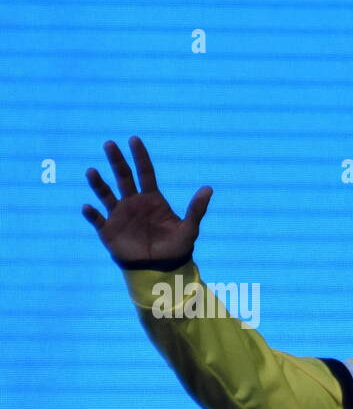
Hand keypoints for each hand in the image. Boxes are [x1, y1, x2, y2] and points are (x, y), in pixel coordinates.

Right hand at [82, 136, 211, 265]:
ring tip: (92, 172)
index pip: (145, 172)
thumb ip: (197, 209)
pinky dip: (91, 213)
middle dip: (116, 160)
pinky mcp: (108, 230)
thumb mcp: (189, 228)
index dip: (140, 156)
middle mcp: (134, 202)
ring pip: (105, 194)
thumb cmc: (176, 247)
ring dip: (98, 183)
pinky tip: (88, 207)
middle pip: (123, 176)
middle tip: (110, 144)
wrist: (162, 269)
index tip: (134, 139)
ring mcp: (120, 215)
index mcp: (152, 199)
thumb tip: (209, 188)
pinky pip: (97, 219)